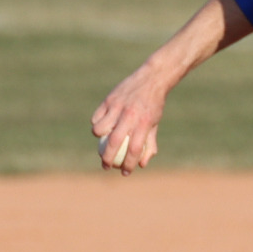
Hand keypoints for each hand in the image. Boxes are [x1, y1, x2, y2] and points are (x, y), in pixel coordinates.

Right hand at [91, 61, 169, 175]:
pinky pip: (97, 117)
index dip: (128, 164)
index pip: (134, 149)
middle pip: (114, 142)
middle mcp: (129, 116)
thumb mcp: (155, 124)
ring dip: (99, 140)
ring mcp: (117, 106)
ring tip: (103, 143)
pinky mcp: (109, 99)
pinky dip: (97, 124)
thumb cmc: (153, 105)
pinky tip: (102, 128)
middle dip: (108, 159)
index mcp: (144, 123)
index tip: (125, 172)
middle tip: (106, 166)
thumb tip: (141, 165)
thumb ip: (149, 145)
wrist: (151, 79)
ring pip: (100, 129)